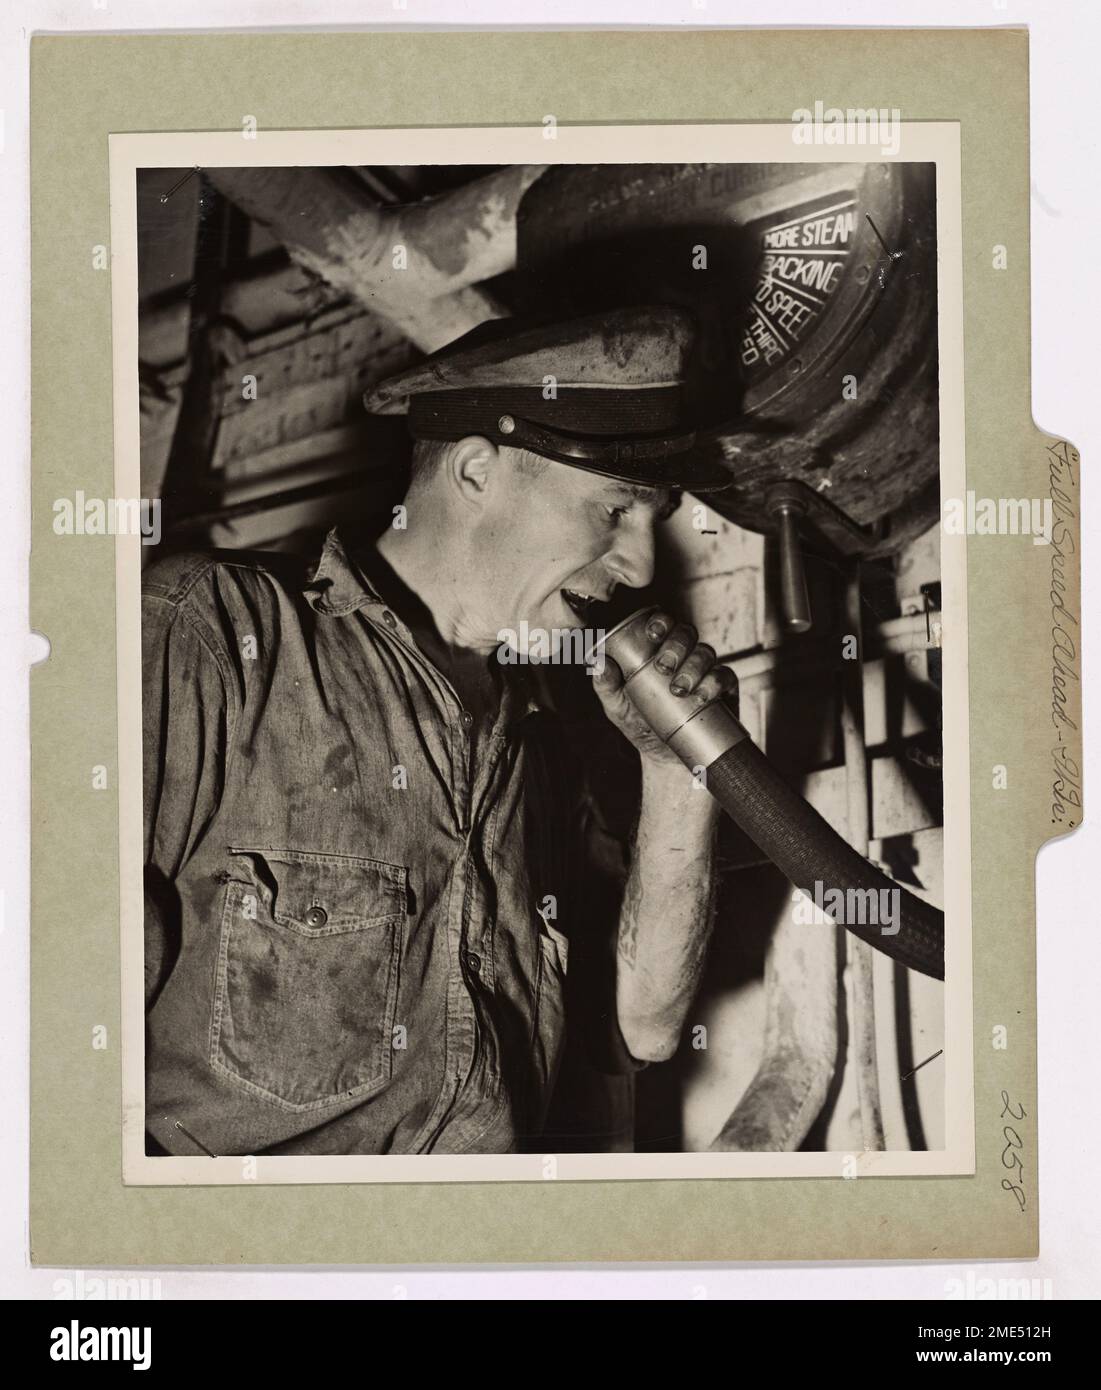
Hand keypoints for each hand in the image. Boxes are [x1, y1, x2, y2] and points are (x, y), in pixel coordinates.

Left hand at [590, 610, 737, 770]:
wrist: (666, 759)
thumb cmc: (640, 726)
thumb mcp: (617, 707)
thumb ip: (606, 686)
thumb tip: (598, 662)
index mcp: (658, 652)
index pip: (663, 625)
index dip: (661, 622)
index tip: (653, 633)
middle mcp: (684, 656)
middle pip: (686, 634)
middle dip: (676, 646)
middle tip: (664, 667)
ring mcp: (705, 671)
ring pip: (706, 652)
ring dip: (693, 666)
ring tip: (680, 689)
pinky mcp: (724, 688)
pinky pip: (725, 675)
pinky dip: (715, 682)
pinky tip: (703, 695)